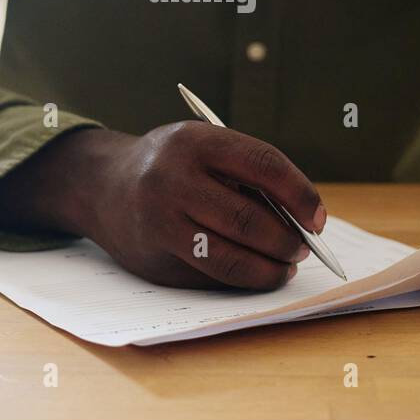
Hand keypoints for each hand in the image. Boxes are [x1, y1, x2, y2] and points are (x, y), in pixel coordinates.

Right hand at [0, 123, 325, 290]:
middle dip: (286, 240)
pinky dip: (239, 278)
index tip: (318, 218)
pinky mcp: (154, 257)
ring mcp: (160, 220)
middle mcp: (172, 178)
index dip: (299, 194)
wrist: (101, 185)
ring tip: (283, 267)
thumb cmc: (170, 164)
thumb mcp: (202, 146)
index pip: (263, 165)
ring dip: (267, 269)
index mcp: (194, 140)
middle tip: (302, 249)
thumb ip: (245, 172)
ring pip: (229, 257)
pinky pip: (209, 276)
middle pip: (247, 218)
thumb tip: (300, 220)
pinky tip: (252, 272)